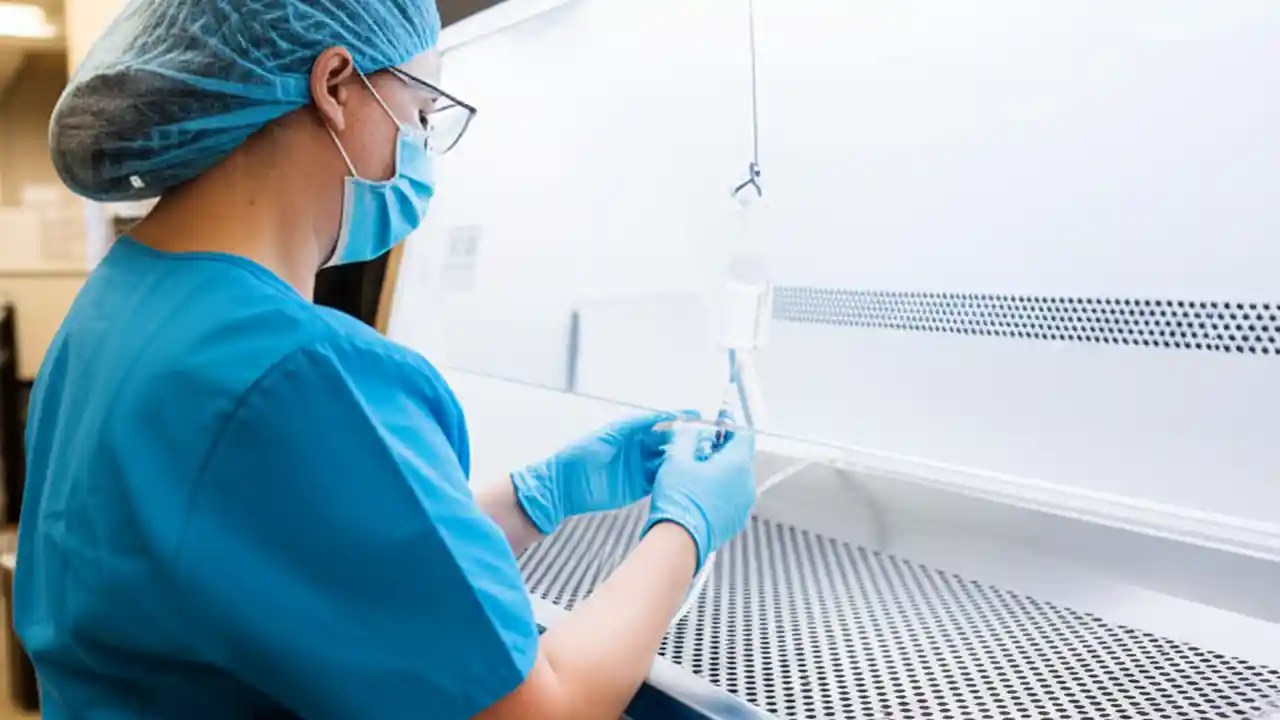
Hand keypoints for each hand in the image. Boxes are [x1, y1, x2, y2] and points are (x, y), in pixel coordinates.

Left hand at [511, 412, 692, 534]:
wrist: (563, 487)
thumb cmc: (578, 455)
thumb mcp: (606, 436)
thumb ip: (631, 426)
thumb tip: (655, 415)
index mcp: (629, 432)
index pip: (659, 422)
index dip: (677, 418)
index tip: (695, 415)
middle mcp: (637, 448)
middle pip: (667, 442)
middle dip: (685, 440)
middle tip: (705, 439)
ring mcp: (638, 468)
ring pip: (666, 461)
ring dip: (681, 460)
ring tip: (700, 458)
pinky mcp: (638, 487)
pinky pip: (659, 480)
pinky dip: (671, 478)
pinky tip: (684, 477)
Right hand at [643, 425, 755, 569]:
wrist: (678, 542)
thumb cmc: (679, 501)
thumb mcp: (676, 459)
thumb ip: (686, 437)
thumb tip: (690, 428)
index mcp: (737, 464)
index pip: (744, 434)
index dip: (729, 427)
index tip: (716, 426)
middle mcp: (747, 484)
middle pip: (741, 456)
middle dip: (721, 450)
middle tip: (698, 449)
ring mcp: (744, 505)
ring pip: (736, 478)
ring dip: (721, 472)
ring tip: (695, 474)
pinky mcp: (736, 520)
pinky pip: (732, 498)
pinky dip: (720, 492)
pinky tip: (699, 494)